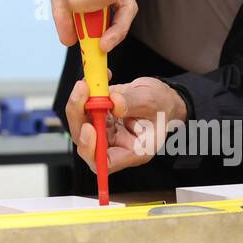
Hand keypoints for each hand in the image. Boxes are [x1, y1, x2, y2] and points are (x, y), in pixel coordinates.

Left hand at [65, 77, 186, 174]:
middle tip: (81, 92)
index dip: (91, 148)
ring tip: (86, 84)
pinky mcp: (100, 118)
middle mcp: (117, 145)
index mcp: (134, 151)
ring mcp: (106, 132)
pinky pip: (83, 110)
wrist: (163, 97)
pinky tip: (95, 80)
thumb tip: (114, 102)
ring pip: (81, 124)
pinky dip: (84, 94)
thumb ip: (133, 103)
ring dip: (78, 103)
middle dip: (78, 116)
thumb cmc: (164, 106)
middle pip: (86, 141)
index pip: (105, 162)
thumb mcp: (153, 102)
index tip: (88, 127)